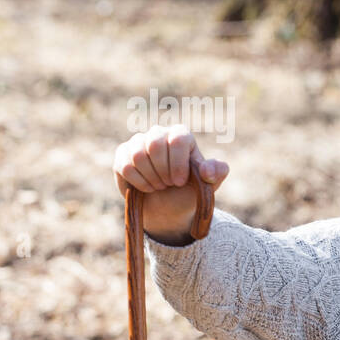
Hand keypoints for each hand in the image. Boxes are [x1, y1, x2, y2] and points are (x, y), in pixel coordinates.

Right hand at [113, 124, 228, 244]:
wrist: (167, 206)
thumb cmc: (189, 190)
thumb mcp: (209, 183)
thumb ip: (217, 172)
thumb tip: (206, 170)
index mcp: (181, 135)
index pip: (177, 139)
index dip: (178, 163)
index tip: (180, 182)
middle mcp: (159, 133)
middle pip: (155, 145)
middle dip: (163, 172)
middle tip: (169, 184)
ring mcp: (138, 142)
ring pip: (138, 156)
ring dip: (152, 179)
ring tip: (160, 185)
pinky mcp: (122, 154)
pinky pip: (126, 167)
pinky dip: (139, 183)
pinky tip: (147, 187)